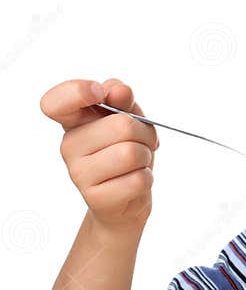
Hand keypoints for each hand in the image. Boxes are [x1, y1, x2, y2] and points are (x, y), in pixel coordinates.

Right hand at [40, 78, 158, 232]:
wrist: (128, 198)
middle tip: (140, 143)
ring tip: (137, 163)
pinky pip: (138, 179)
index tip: (99, 93)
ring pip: (131, 153)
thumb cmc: (127, 151)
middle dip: (144, 133)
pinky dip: (146, 178)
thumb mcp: (131, 119)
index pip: (54, 102)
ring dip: (146, 157)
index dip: (76, 91)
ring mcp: (78, 173)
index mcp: (75, 121)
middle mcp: (69, 145)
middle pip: (122, 126)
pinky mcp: (95, 197)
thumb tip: (119, 91)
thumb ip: (124, 100)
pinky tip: (134, 181)